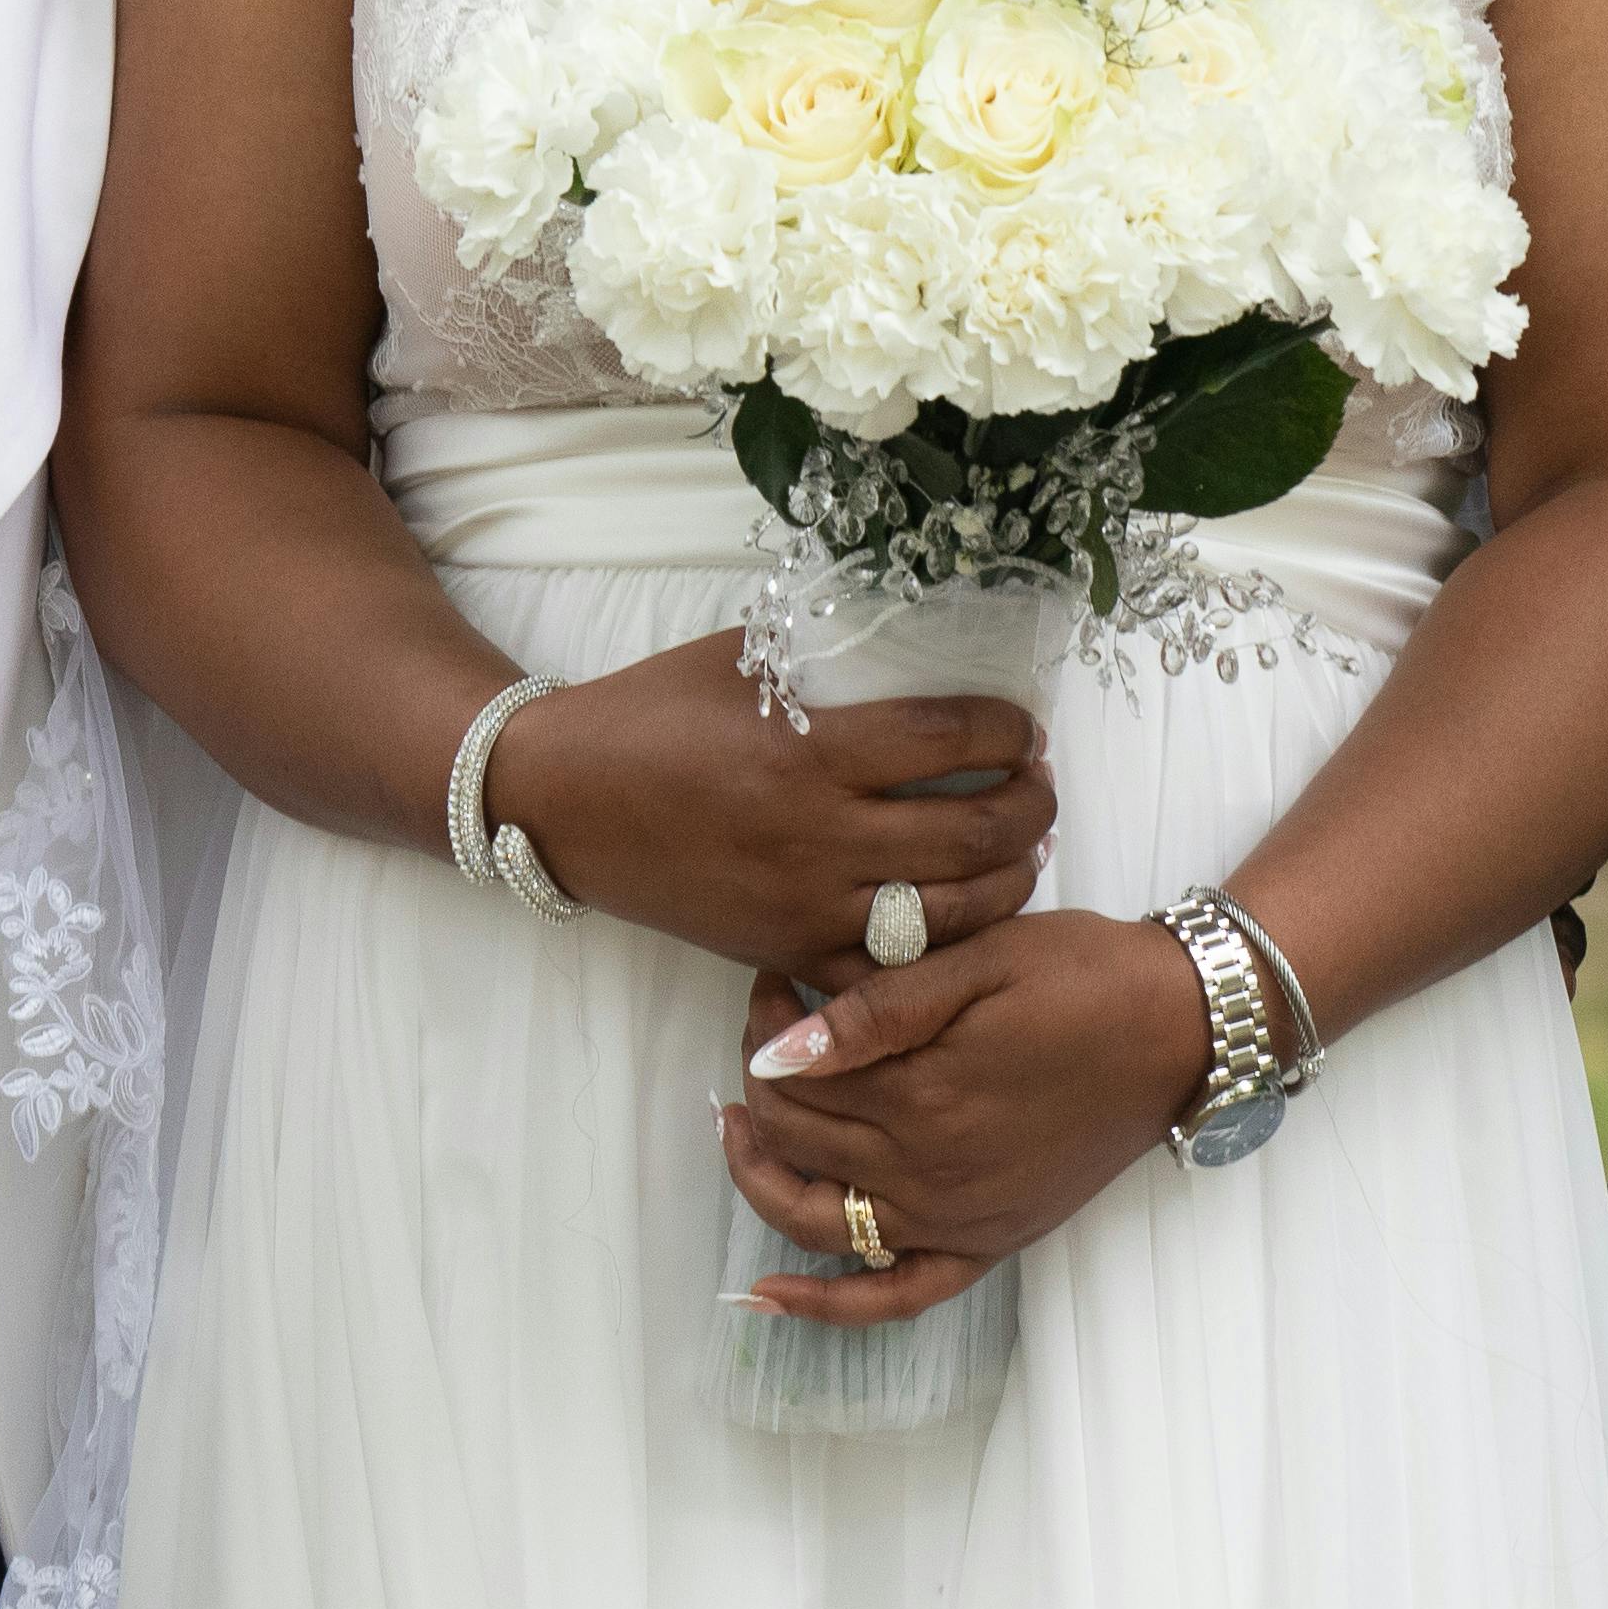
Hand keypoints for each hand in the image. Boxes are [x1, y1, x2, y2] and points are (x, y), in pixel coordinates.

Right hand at [491, 629, 1056, 988]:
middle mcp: (816, 835)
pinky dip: (939, 949)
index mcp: (808, 751)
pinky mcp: (783, 952)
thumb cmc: (652, 714)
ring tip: (1025, 851)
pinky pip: (887, 971)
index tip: (1024, 727)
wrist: (567, 799)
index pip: (947, 740)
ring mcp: (803, 905)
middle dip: (1030, 808)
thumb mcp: (745, 660)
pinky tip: (965, 917)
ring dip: (1009, 880)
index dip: (1007, 732)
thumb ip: (831, 659)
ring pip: (949, 912)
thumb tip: (919, 637)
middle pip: (969, 834)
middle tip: (1041, 785)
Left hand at [720, 909, 1213, 1322]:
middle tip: (766, 1023)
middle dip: (760, 1079)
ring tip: (735, 1130)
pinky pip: (896, 1296)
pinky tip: (769, 1297)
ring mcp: (961, 1219)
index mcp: (925, 1096)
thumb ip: (876, 1009)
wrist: (1182, 1027)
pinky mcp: (991, 1241)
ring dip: (761, 1180)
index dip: (764, 1026)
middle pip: (798, 1141)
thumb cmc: (1083, 977)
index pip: (796, 1074)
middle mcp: (933, 1173)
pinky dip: (829, 1305)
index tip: (772, 984)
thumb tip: (778, 1051)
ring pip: (820, 1222)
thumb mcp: (978, 962)